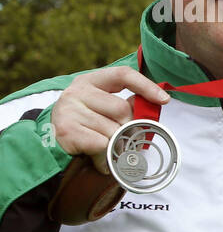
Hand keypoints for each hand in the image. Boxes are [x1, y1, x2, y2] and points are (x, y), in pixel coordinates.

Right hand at [50, 66, 170, 173]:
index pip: (123, 75)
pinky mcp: (67, 130)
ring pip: (113, 130)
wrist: (49, 143)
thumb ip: (126, 105)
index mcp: (91, 81)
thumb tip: (154, 104)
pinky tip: (96, 156)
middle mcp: (77, 91)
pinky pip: (102, 144)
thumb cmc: (85, 125)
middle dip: (128, 127)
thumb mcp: (103, 108)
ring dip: (115, 145)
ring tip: (106, 148)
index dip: (146, 86)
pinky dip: (104, 156)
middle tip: (121, 138)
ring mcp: (70, 109)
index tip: (164, 100)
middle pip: (122, 109)